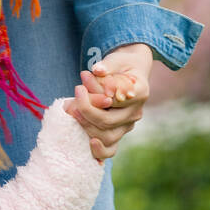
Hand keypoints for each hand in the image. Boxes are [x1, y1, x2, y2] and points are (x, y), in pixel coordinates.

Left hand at [63, 44, 152, 160]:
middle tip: (70, 102)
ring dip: (85, 127)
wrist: (129, 72)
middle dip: (85, 113)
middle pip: (108, 121)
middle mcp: (136, 112)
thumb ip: (106, 65)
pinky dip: (98, 151)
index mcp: (140, 92)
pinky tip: (87, 143)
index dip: (94, 98)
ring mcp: (128, 125)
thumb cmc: (120, 64)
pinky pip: (110, 150)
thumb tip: (97, 70)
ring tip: (71, 112)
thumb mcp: (115, 59)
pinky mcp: (119, 133)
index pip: (114, 101)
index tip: (79, 87)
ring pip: (108, 137)